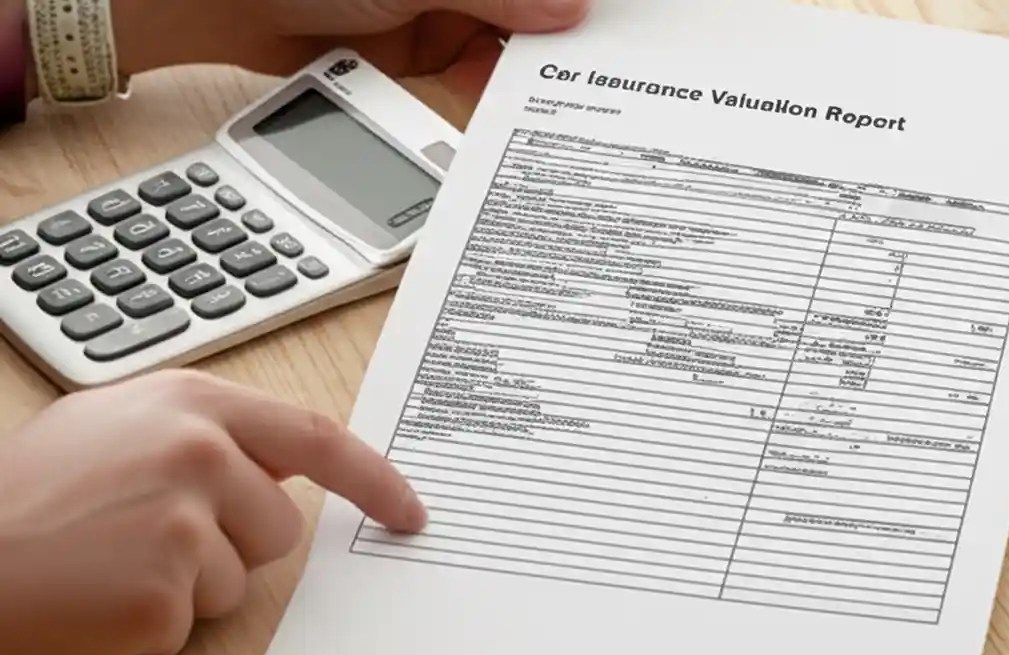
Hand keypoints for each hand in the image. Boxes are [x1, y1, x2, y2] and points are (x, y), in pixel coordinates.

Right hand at [0, 370, 425, 654]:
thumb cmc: (25, 492)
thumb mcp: (117, 423)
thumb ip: (206, 430)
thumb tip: (279, 460)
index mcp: (192, 402)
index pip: (317, 438)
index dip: (373, 480)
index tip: (410, 512)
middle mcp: (198, 452)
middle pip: (279, 527)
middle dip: (229, 544)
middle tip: (142, 534)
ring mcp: (183, 521)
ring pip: (238, 582)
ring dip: (184, 586)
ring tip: (109, 561)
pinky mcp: (162, 592)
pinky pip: (189, 625)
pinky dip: (147, 625)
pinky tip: (94, 596)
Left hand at [110, 0, 590, 103]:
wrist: (214, 0)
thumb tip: (569, 9)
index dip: (571, 7)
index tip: (610, 27)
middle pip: (525, 6)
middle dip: (555, 33)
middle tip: (594, 71)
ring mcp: (433, 5)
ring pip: (500, 41)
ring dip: (521, 68)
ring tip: (553, 96)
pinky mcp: (412, 49)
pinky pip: (463, 72)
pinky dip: (484, 90)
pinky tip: (505, 107)